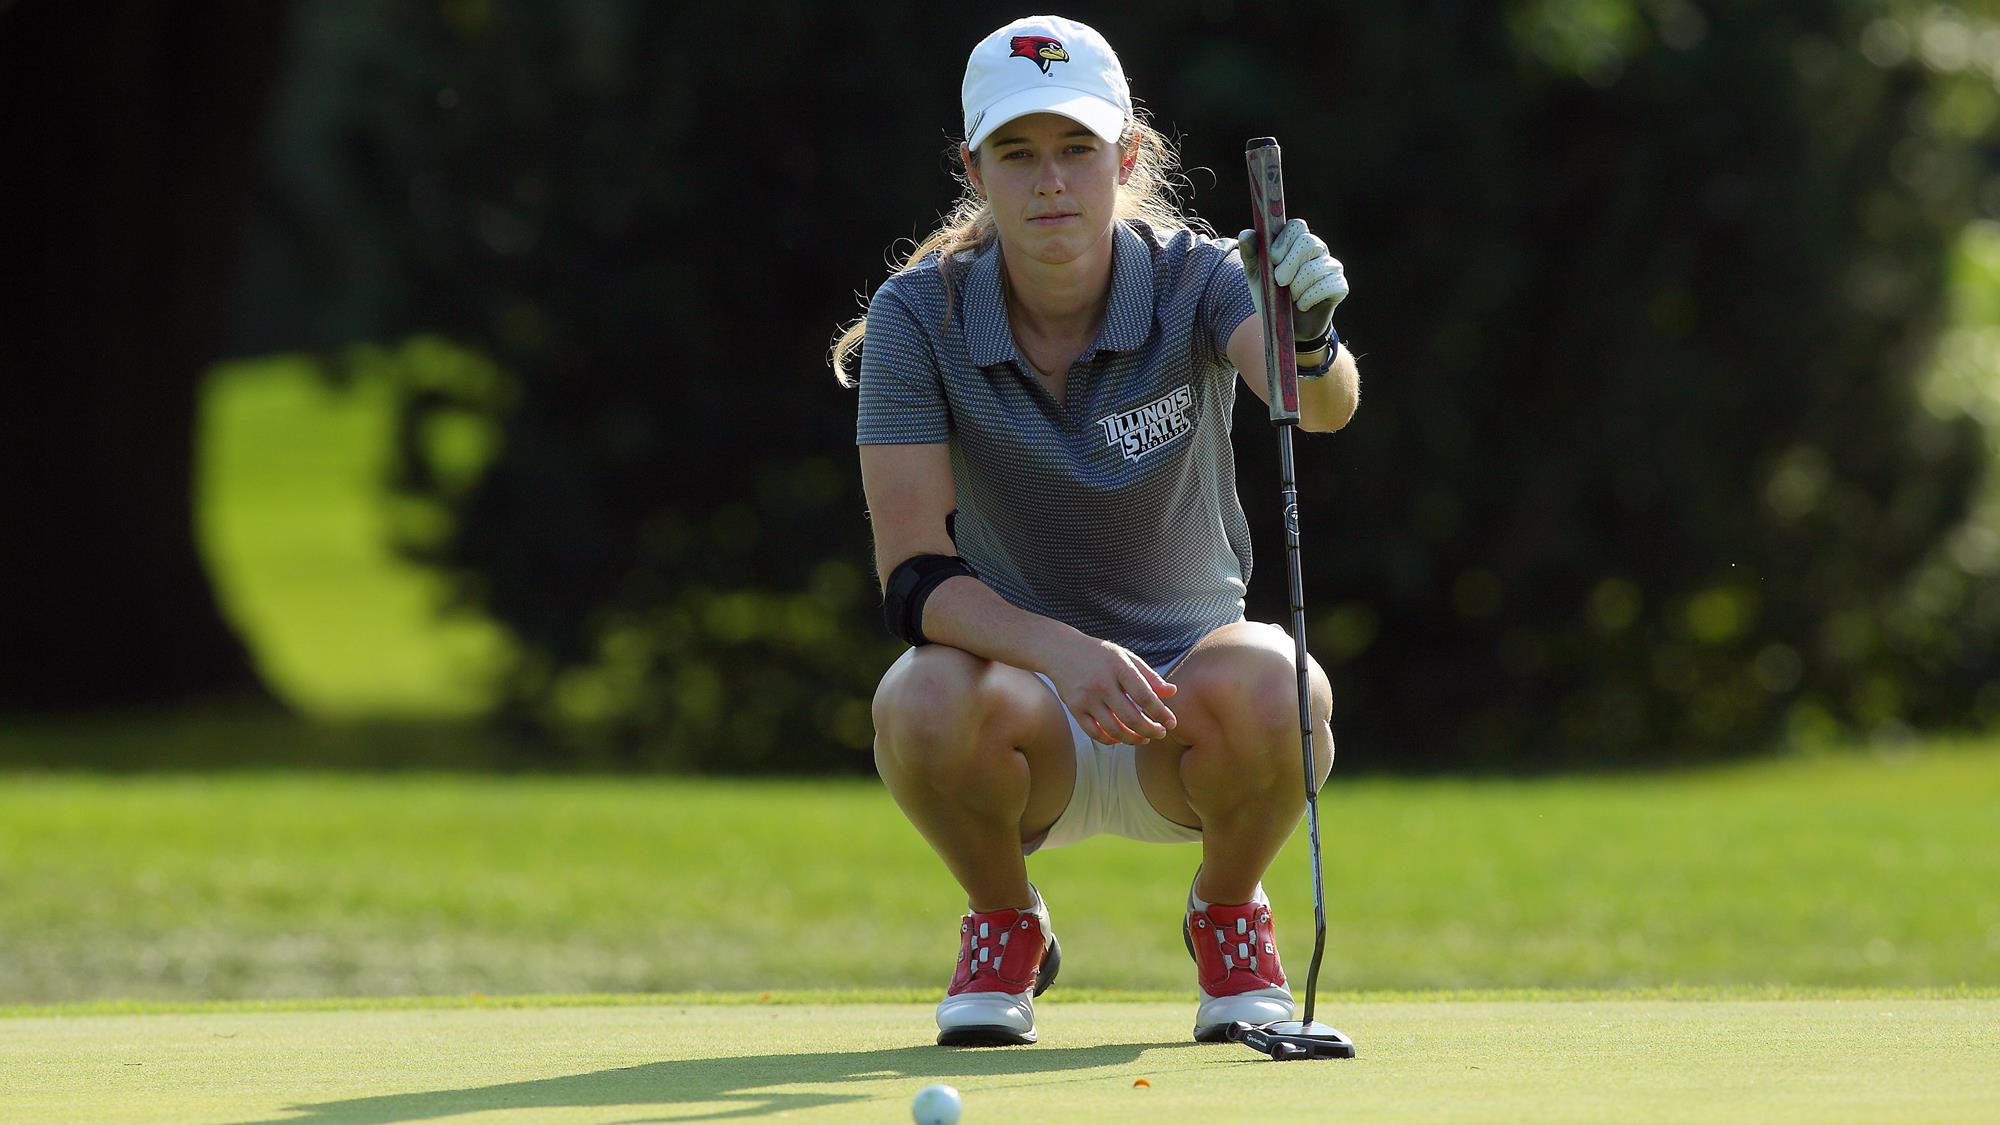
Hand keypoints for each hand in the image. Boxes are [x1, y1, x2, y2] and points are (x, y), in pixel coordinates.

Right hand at [1042, 637, 1178, 745]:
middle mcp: (1103, 684)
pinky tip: (1121, 738)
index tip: (1171, 722)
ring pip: (1114, 730)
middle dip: (1151, 730)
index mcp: (1119, 668)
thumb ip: (1149, 676)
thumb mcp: (1126, 657)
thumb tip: (1172, 692)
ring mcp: (1087, 698)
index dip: (1161, 713)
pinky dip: (1110, 740)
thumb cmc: (1099, 654)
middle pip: (1132, 718)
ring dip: (1133, 739)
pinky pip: (1095, 733)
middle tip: (1161, 733)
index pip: (1145, 696)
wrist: (1060, 650)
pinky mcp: (1074, 708)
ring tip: (1144, 738)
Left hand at [1238, 218, 1347, 344]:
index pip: (1297, 225)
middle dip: (1290, 265)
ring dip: (1297, 287)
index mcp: (1297, 241)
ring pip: (1317, 267)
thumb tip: (1245, 235)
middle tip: (1280, 282)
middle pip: (1309, 242)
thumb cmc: (1272, 296)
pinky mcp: (1340, 285)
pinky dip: (1309, 299)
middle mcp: (1318, 249)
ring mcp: (1331, 266)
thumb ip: (1250, 254)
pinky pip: (1329, 286)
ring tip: (1290, 297)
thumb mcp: (1256, 276)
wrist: (1287, 327)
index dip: (1285, 240)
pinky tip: (1303, 305)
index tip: (1273, 259)